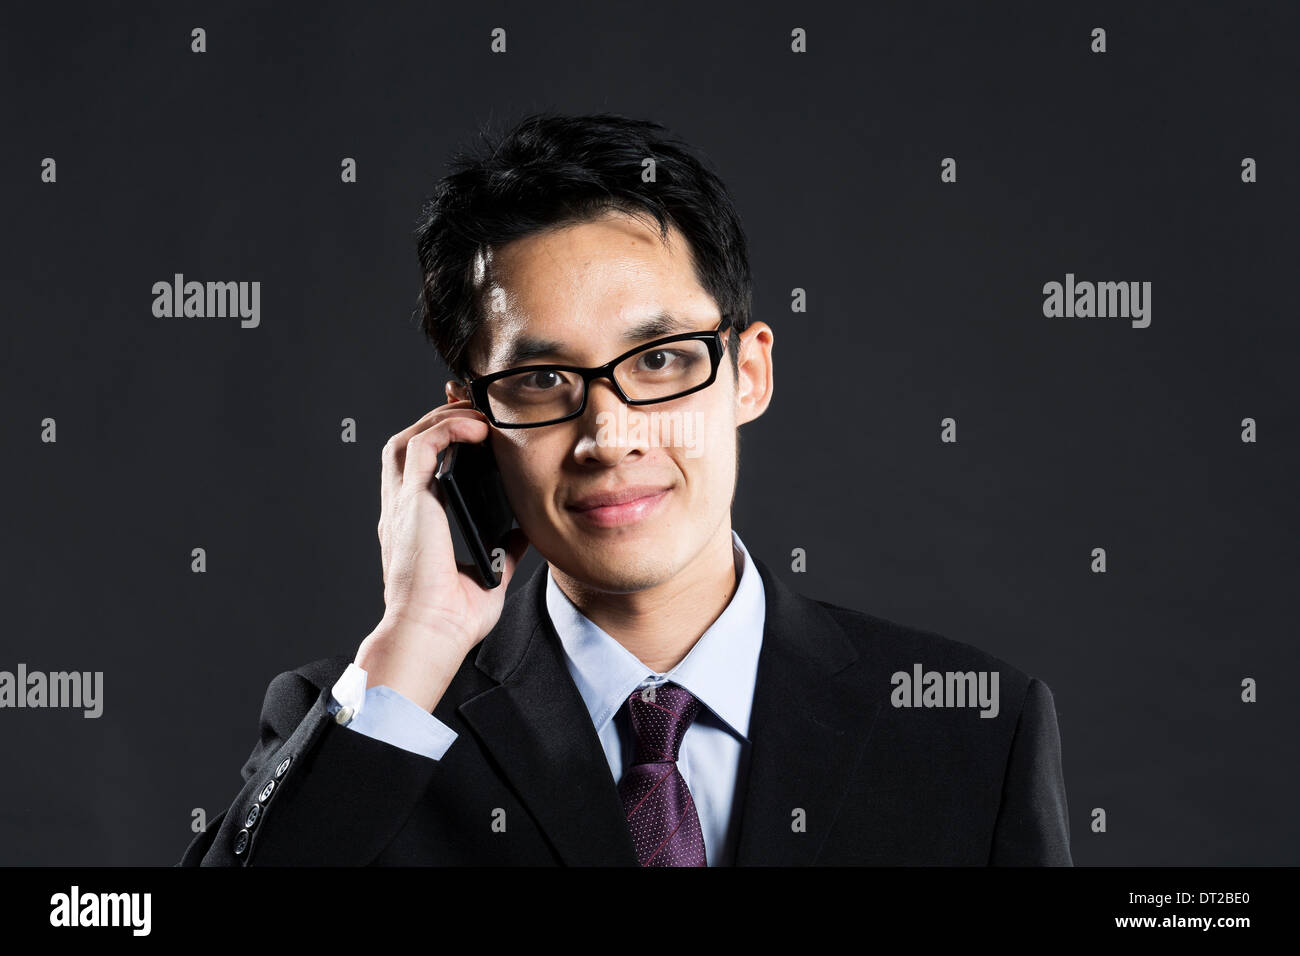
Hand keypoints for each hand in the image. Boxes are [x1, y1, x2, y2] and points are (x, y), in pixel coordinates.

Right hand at [355, 401, 529, 711]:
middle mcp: (404, 510)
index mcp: (417, 525)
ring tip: (477, 414)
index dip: (444, 441)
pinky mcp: (411, 503)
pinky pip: (424, 447)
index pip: (421, 468)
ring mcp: (403, 505)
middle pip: (409, 444)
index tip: (477, 430)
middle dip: (440, 419)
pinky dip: (447, 428)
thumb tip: (526, 528)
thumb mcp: (490, 573)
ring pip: (409, 438)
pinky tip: (476, 427)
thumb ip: (503, 546)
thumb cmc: (452, 619)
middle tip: (477, 411)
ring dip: (442, 419)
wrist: (431, 637)